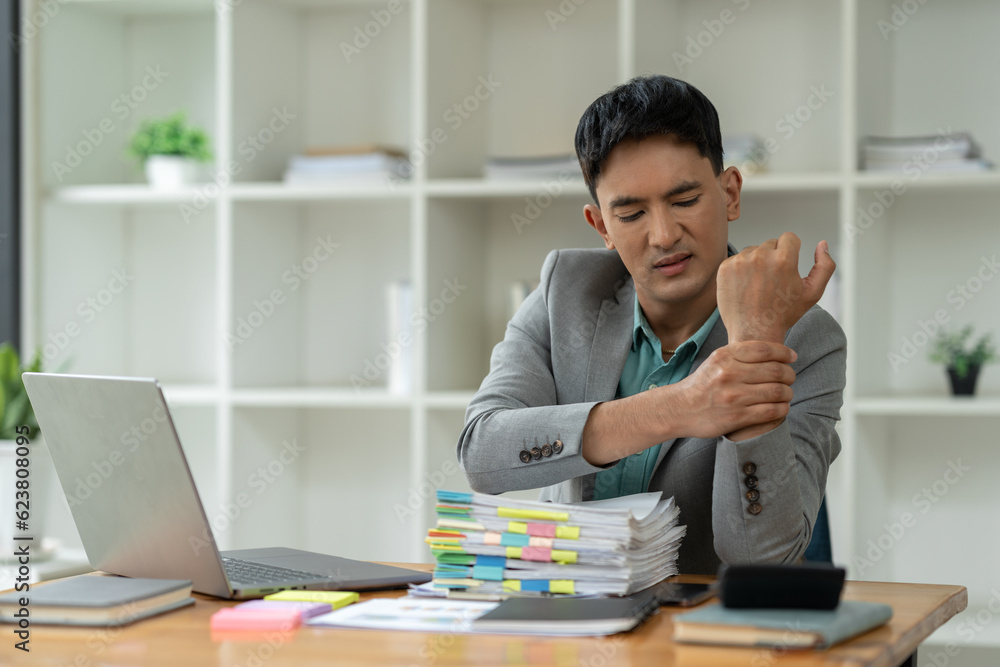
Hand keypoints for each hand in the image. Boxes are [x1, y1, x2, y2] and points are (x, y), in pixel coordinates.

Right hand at [667, 341, 796, 439]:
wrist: (679, 409)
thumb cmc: (702, 384)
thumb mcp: (716, 361)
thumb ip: (740, 355)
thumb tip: (774, 352)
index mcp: (724, 356)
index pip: (764, 349)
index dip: (784, 352)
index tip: (791, 357)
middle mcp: (729, 374)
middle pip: (775, 371)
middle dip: (789, 374)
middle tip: (790, 378)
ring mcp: (733, 397)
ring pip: (777, 392)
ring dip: (788, 393)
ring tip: (786, 393)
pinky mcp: (736, 417)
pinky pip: (771, 411)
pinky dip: (783, 409)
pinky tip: (781, 407)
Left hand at [717, 234, 835, 343]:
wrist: (754, 332)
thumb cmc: (783, 314)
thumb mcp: (813, 293)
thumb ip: (825, 266)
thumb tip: (822, 244)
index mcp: (783, 259)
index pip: (789, 238)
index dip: (791, 252)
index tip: (786, 267)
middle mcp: (760, 256)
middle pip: (770, 244)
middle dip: (774, 258)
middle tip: (772, 281)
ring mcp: (740, 261)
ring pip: (753, 251)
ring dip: (757, 263)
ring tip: (759, 286)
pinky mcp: (725, 267)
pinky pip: (737, 259)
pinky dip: (741, 270)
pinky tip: (745, 287)